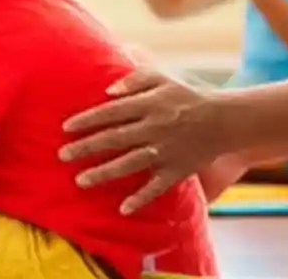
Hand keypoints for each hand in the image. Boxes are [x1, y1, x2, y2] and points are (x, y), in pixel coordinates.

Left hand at [59, 69, 226, 214]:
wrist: (226, 120)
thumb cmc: (186, 96)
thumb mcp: (161, 78)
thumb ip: (133, 80)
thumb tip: (107, 91)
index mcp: (149, 105)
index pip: (111, 112)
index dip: (88, 120)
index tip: (65, 127)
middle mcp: (155, 128)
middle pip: (115, 138)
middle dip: (87, 147)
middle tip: (62, 155)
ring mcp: (166, 151)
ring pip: (130, 163)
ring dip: (104, 173)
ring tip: (80, 180)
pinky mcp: (178, 170)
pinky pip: (158, 186)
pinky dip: (142, 198)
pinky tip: (123, 208)